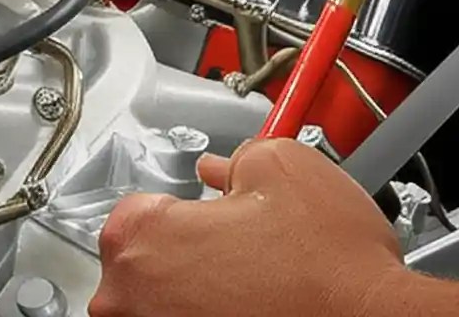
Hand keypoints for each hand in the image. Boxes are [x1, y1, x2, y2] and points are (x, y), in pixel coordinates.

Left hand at [90, 139, 410, 316]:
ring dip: (201, 291)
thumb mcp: (281, 164)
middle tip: (241, 247)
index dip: (185, 206)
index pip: (139, 209)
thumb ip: (235, 158)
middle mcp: (130, 299)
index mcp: (139, 238)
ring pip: (167, 304)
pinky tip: (258, 308)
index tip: (212, 212)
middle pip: (145, 261)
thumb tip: (226, 169)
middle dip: (188, 250)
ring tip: (255, 282)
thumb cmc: (328, 266)